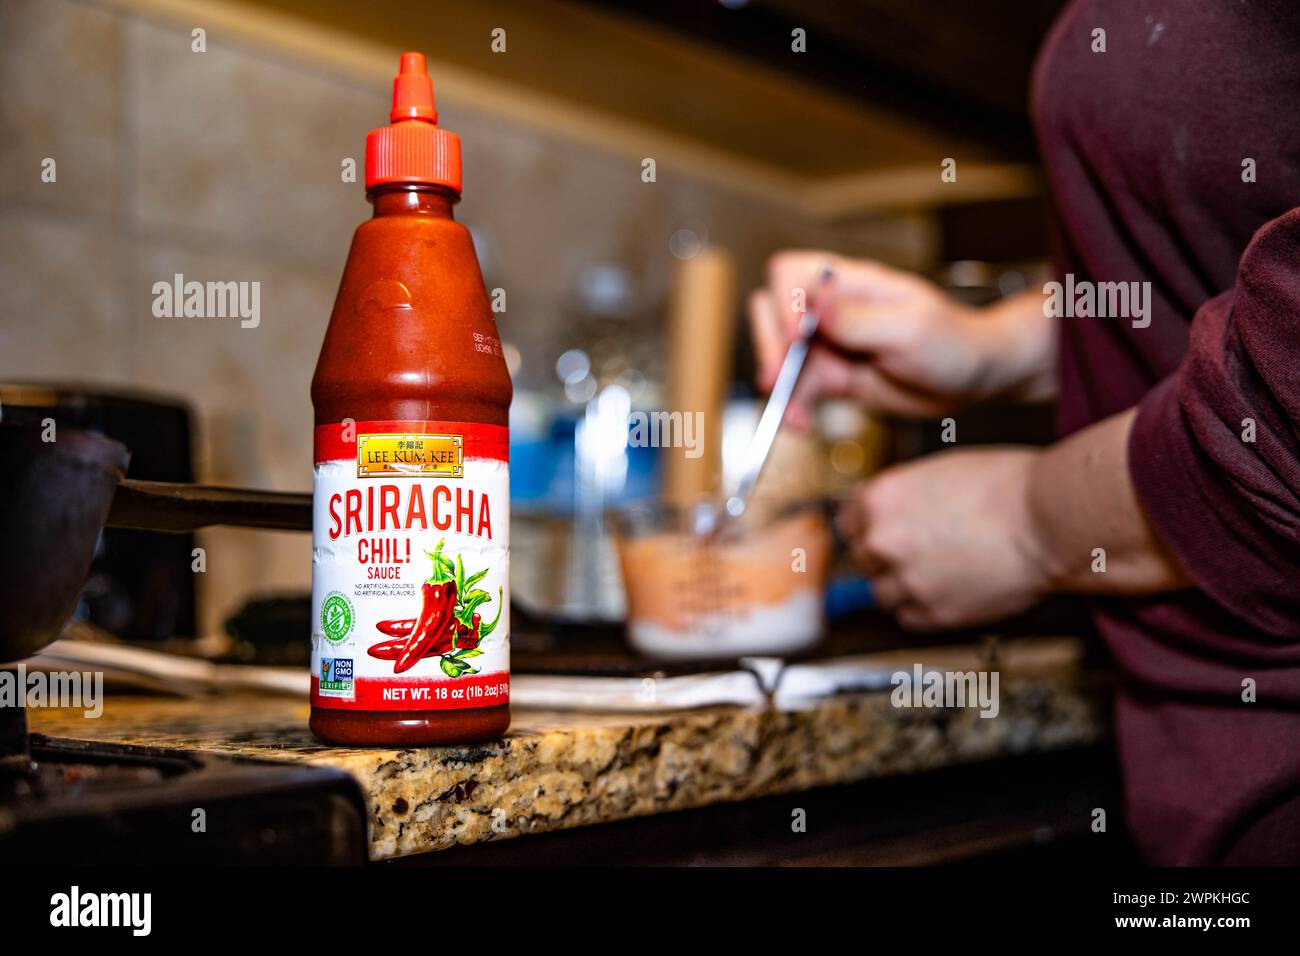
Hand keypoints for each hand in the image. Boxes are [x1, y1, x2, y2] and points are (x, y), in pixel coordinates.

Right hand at [748, 251, 1053, 426]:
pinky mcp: (834, 377)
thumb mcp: (909, 328)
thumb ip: (858, 317)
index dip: (784, 303)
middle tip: (780, 379)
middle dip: (771, 348)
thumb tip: (814, 300)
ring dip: (780, 389)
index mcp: (851, 284)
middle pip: (772, 314)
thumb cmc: (955, 341)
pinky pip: (798, 390)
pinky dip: (793, 408)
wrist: (975, 379)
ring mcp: (831, 345)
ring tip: (796, 418)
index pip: (791, 274)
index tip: (798, 336)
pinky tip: (803, 424)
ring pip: (780, 359)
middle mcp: (833, 311)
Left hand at [838, 447, 1051, 629]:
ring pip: (882, 594)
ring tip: (937, 572)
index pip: (847, 523)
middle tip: (917, 551)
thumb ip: (903, 496)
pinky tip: (948, 590)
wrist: (1047, 519)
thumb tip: (888, 511)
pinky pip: (910, 618)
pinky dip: (924, 608)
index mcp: (878, 500)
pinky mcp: (933, 612)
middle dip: (885, 557)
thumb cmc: (1007, 486)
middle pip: (862, 560)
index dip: (869, 527)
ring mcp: (906, 580)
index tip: (882, 533)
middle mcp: (883, 542)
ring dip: (903, 586)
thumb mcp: (938, 471)